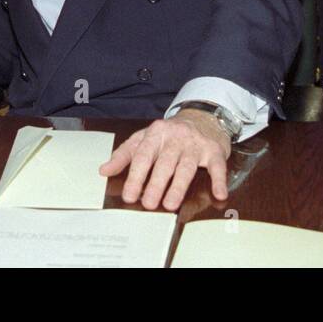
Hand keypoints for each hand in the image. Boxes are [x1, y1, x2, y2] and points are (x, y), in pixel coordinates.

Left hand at [99, 110, 230, 210]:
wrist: (203, 117)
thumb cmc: (169, 134)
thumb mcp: (144, 138)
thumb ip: (124, 155)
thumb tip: (104, 170)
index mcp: (155, 133)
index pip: (143, 156)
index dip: (136, 176)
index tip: (129, 195)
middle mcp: (175, 137)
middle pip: (164, 162)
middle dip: (156, 184)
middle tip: (149, 204)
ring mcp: (195, 144)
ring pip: (186, 166)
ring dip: (178, 186)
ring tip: (170, 204)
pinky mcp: (214, 151)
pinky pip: (217, 166)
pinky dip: (218, 180)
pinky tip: (218, 194)